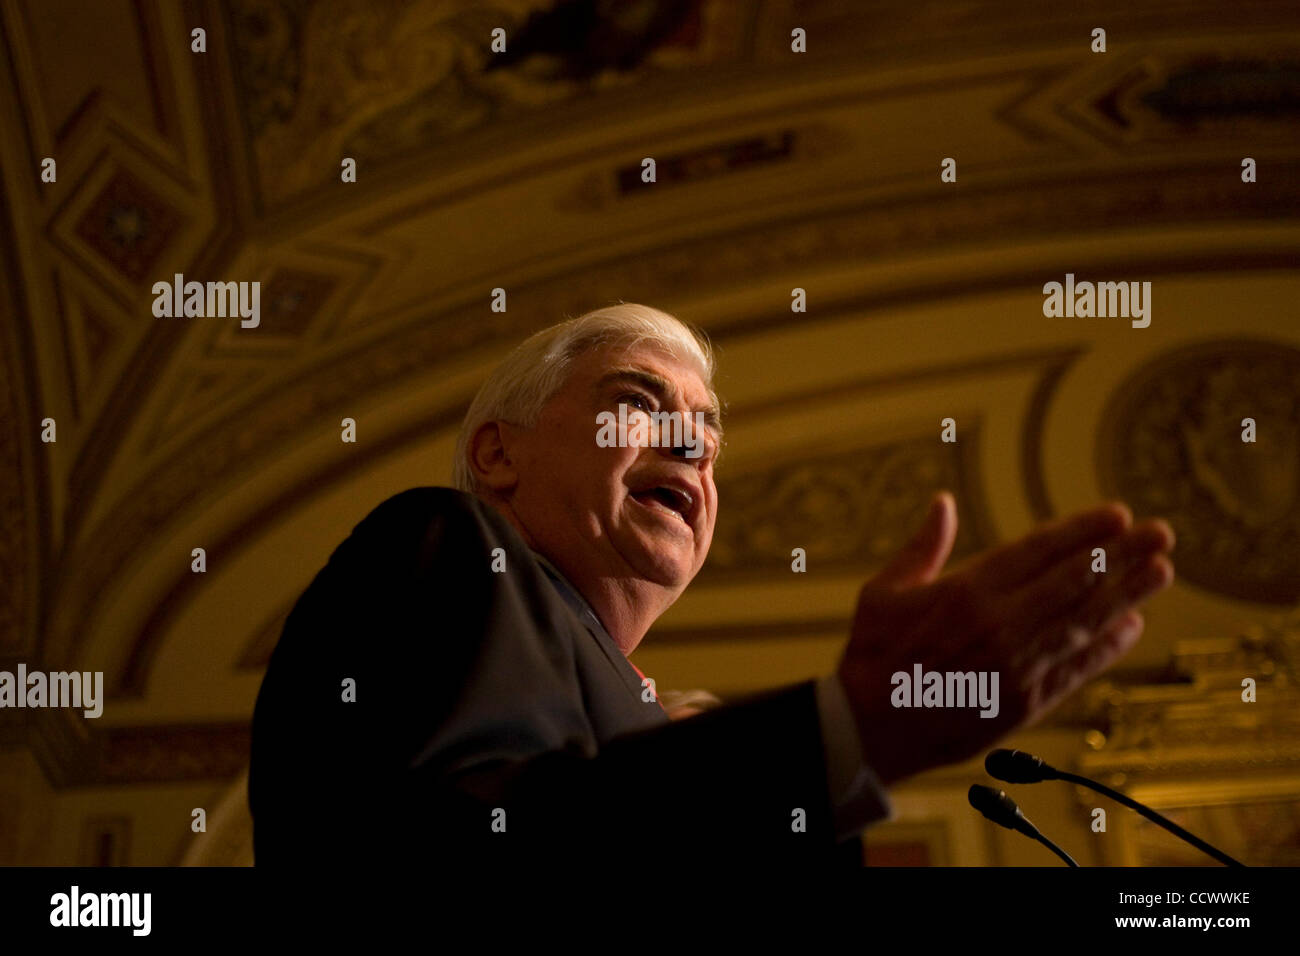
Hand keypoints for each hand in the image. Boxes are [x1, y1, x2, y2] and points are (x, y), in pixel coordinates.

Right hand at [837, 492, 1173, 787]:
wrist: (870, 729)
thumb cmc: (873, 654)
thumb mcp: (883, 591)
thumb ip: (922, 546)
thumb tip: (943, 502)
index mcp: (965, 591)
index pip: (1038, 551)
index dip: (1082, 531)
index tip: (1118, 514)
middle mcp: (999, 624)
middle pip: (1073, 582)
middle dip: (1121, 555)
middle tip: (1159, 533)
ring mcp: (1016, 664)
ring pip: (1084, 622)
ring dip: (1127, 595)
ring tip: (1161, 570)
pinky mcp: (1025, 702)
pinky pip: (1076, 668)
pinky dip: (1106, 647)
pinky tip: (1131, 625)